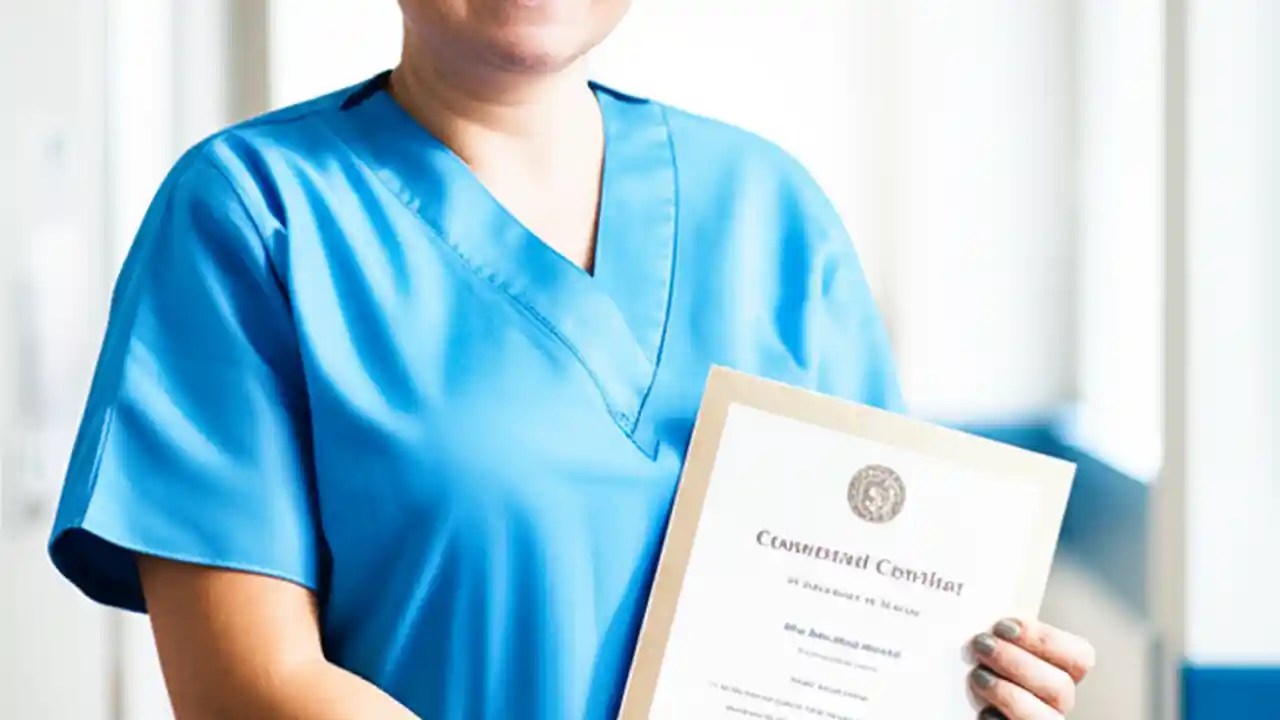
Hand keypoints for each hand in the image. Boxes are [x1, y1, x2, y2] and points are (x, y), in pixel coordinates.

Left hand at [968, 618, 1095, 718]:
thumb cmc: (977, 661)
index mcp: (1058, 671)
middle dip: (1017, 662)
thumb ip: (999, 633)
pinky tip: (981, 710)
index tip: (1004, 625)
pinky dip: (996, 719)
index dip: (1044, 639)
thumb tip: (984, 617)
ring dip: (1008, 693)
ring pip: (1045, 717)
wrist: (956, 696)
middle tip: (982, 644)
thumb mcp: (991, 642)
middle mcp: (1055, 701)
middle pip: (1060, 686)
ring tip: (977, 676)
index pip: (1078, 656)